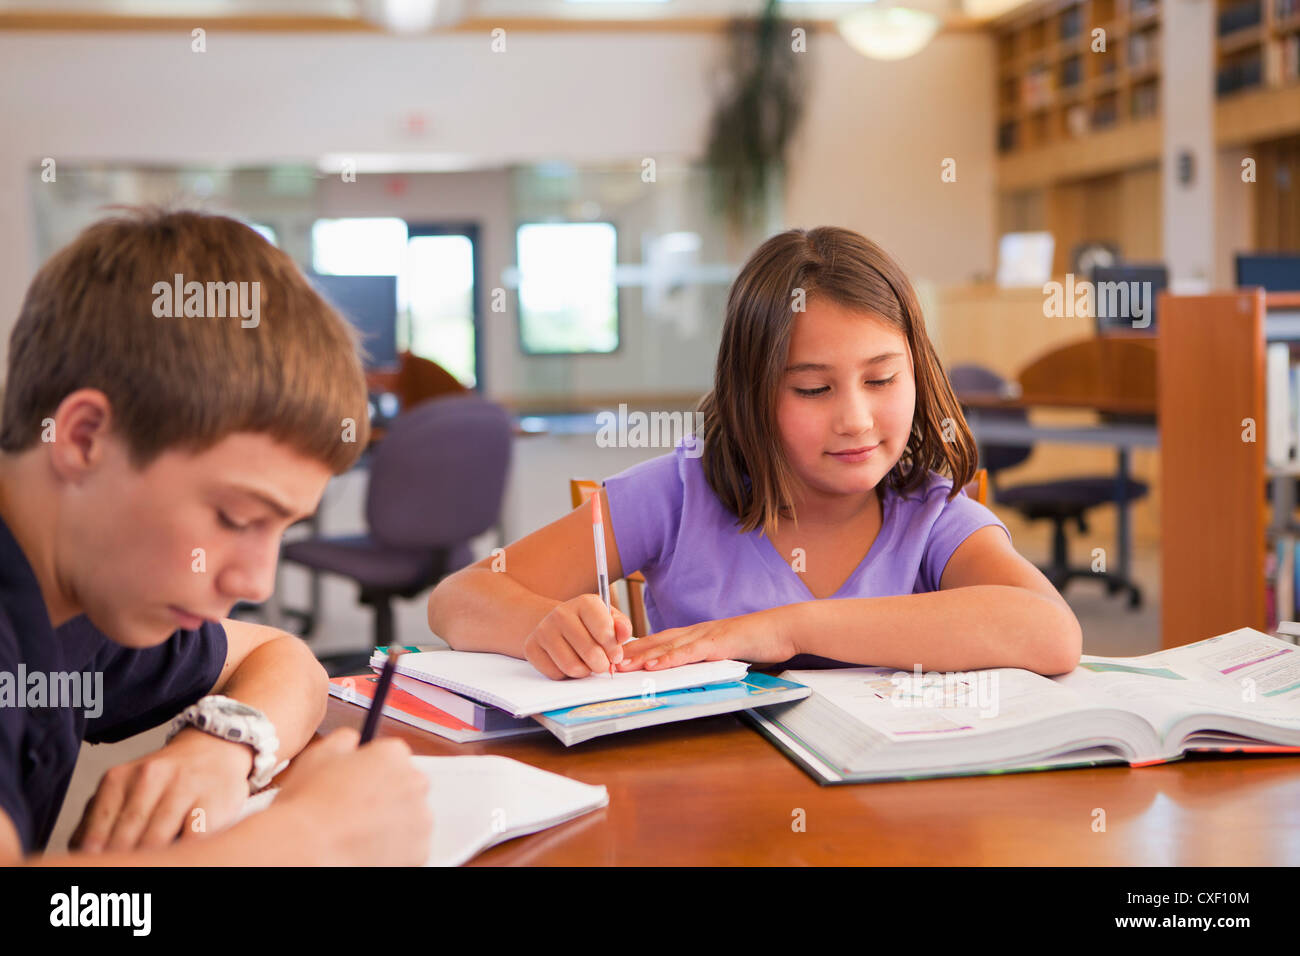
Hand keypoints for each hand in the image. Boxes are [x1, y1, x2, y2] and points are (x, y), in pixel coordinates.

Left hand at [71, 727, 252, 851]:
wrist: (215, 748)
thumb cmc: (165, 778)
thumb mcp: (125, 787)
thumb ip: (98, 817)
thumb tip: (78, 854)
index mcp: (118, 778)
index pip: (95, 835)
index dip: (94, 860)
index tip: (96, 869)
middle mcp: (149, 778)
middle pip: (124, 840)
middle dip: (119, 862)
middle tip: (119, 870)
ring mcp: (182, 788)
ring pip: (155, 842)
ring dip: (148, 860)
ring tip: (146, 865)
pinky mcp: (212, 802)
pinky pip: (191, 840)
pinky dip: (179, 854)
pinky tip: (173, 857)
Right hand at [272, 728, 431, 865]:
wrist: (306, 851)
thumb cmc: (308, 806)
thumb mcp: (317, 756)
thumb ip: (343, 740)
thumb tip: (352, 740)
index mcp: (393, 755)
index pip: (392, 757)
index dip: (371, 771)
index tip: (358, 784)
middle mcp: (414, 783)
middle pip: (405, 786)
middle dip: (385, 797)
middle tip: (354, 811)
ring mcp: (420, 820)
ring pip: (409, 819)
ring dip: (390, 824)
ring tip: (356, 833)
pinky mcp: (419, 853)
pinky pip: (409, 849)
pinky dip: (393, 851)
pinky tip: (365, 850)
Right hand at [523, 594, 634, 679]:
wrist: (555, 623)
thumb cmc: (588, 623)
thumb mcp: (608, 619)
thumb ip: (621, 626)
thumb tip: (623, 634)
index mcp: (585, 603)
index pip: (605, 631)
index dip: (614, 649)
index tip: (615, 654)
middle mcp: (561, 613)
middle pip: (590, 653)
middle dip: (601, 664)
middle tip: (602, 664)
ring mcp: (543, 630)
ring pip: (572, 667)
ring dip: (584, 671)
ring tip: (586, 664)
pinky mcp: (531, 647)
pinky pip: (555, 674)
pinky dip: (565, 675)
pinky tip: (568, 662)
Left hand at [615, 607, 797, 671]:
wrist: (783, 629)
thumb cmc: (757, 641)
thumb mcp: (726, 652)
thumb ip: (707, 660)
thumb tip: (690, 673)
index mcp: (697, 634)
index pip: (660, 641)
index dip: (637, 649)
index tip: (615, 657)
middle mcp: (696, 632)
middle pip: (656, 641)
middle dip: (629, 652)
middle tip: (604, 661)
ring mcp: (706, 636)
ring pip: (667, 646)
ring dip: (641, 656)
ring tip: (619, 665)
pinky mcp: (719, 644)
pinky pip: (690, 653)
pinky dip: (670, 659)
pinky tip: (654, 665)